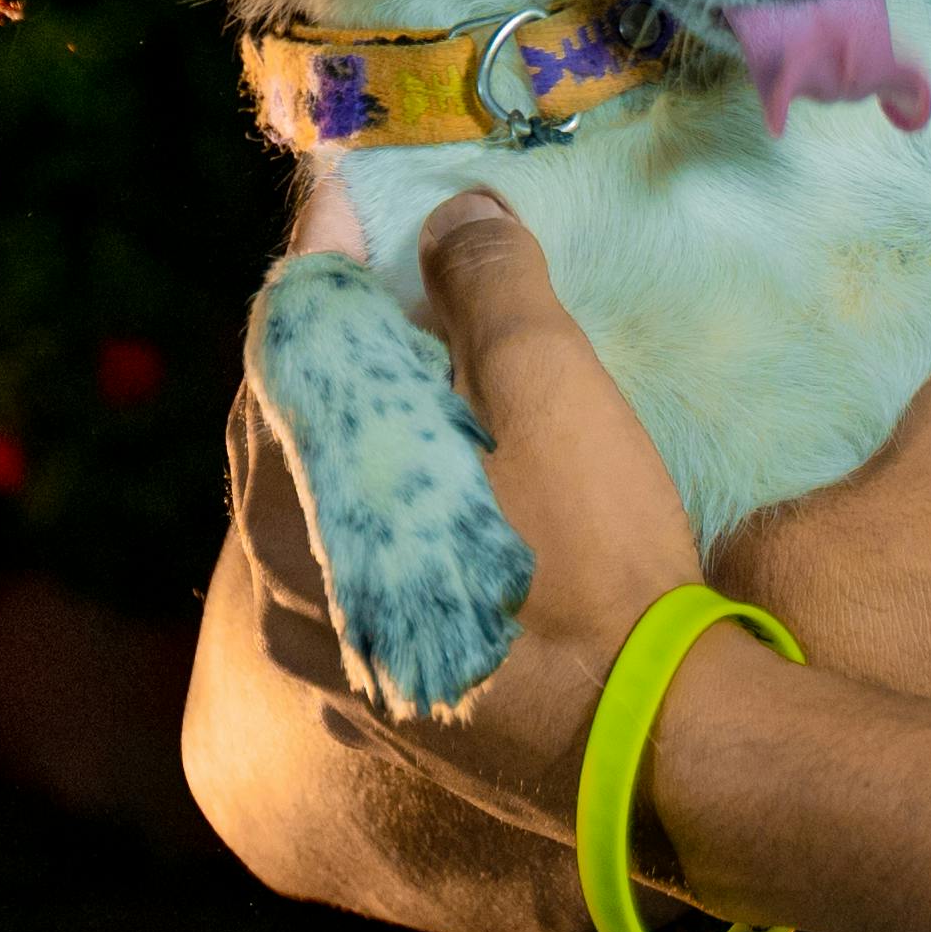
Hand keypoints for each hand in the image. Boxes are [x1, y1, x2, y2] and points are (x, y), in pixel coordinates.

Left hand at [278, 194, 721, 843]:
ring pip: (307, 489)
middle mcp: (282, 555)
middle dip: (332, 328)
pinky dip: (367, 502)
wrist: (648, 749)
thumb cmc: (596, 558)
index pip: (290, 320)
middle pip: (289, 406)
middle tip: (379, 267)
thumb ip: (491, 284)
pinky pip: (335, 563)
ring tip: (410, 371)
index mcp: (307, 469)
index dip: (321, 239)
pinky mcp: (361, 688)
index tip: (340, 182)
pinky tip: (426, 490)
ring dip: (350, 421)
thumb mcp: (554, 388)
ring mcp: (317, 635)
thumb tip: (454, 216)